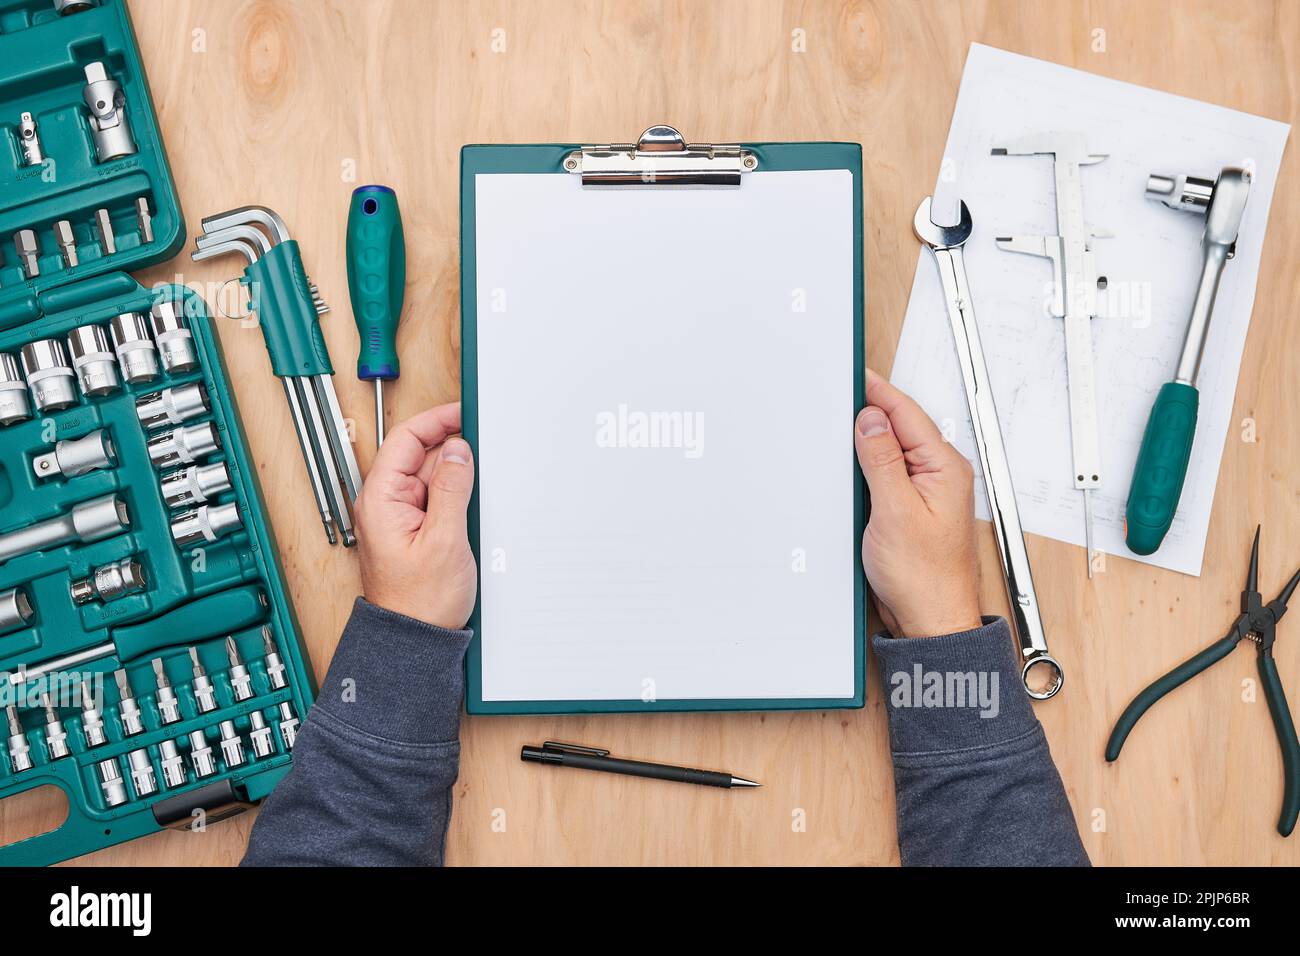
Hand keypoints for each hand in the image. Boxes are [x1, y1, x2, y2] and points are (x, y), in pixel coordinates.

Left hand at [355, 402, 476, 629]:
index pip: (405, 440)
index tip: (462, 413)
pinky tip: (471, 503)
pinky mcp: (413, 530)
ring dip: (455, 475)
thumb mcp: (444, 539)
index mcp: (381, 500)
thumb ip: (450, 488)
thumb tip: (457, 451)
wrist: (414, 642)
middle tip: (482, 447)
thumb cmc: (419, 603)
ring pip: (430, 477)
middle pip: (419, 456)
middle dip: (451, 449)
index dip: (436, 421)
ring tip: (478, 486)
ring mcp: (399, 517)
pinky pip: (435, 499)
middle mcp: (385, 504)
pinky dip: (454, 494)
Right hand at [855, 370, 981, 637]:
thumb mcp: (896, 511)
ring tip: (840, 423)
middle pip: (899, 428)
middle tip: (837, 394)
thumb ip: (882, 460)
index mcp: (944, 468)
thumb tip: (872, 419)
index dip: (877, 392)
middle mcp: (939, 475)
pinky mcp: (910, 509)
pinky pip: (887, 474)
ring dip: (867, 440)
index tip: (853, 374)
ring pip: (890, 451)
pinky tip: (851, 465)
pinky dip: (867, 466)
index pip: (906, 414)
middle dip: (869, 411)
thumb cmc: (925, 578)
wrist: (930, 621)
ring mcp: (925, 492)